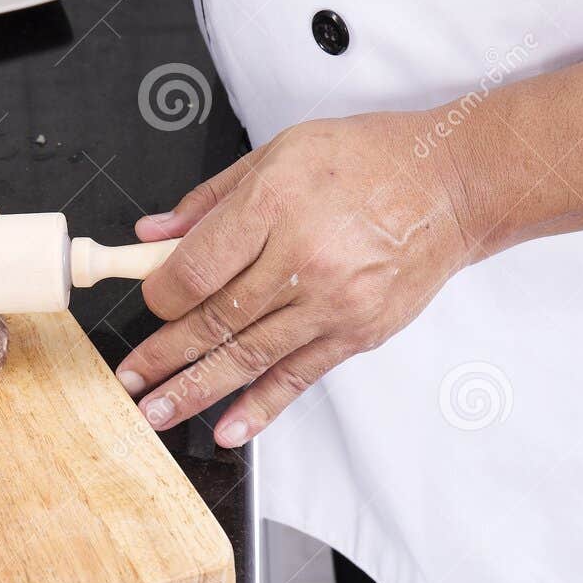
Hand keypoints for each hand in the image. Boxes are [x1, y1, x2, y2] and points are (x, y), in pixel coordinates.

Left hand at [115, 112, 475, 447]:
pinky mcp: (356, 333)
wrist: (453, 185)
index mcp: (274, 204)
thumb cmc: (368, 160)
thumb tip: (153, 234)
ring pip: (248, 355)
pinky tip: (228, 429)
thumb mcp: (280, 152)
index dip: (161, 293)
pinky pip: (297, 376)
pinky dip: (260, 407)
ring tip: (157, 411)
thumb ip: (211, 197)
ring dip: (195, 390)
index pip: (197, 267)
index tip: (148, 303)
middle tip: (130, 378)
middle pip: (215, 318)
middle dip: (163, 354)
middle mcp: (301, 258)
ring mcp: (332, 302)